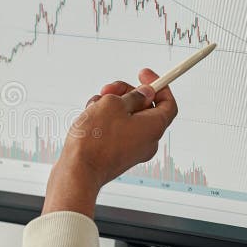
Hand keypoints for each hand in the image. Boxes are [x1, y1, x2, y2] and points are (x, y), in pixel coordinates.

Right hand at [43, 68, 177, 216]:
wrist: (78, 171)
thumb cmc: (95, 140)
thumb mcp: (113, 104)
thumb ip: (132, 96)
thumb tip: (144, 94)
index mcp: (154, 127)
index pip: (168, 102)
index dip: (159, 85)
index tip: (144, 75)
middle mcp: (147, 140)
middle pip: (144, 108)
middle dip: (126, 94)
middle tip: (109, 89)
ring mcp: (132, 150)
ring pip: (127, 118)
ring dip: (112, 106)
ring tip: (94, 106)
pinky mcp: (117, 155)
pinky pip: (117, 131)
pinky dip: (105, 121)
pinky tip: (89, 118)